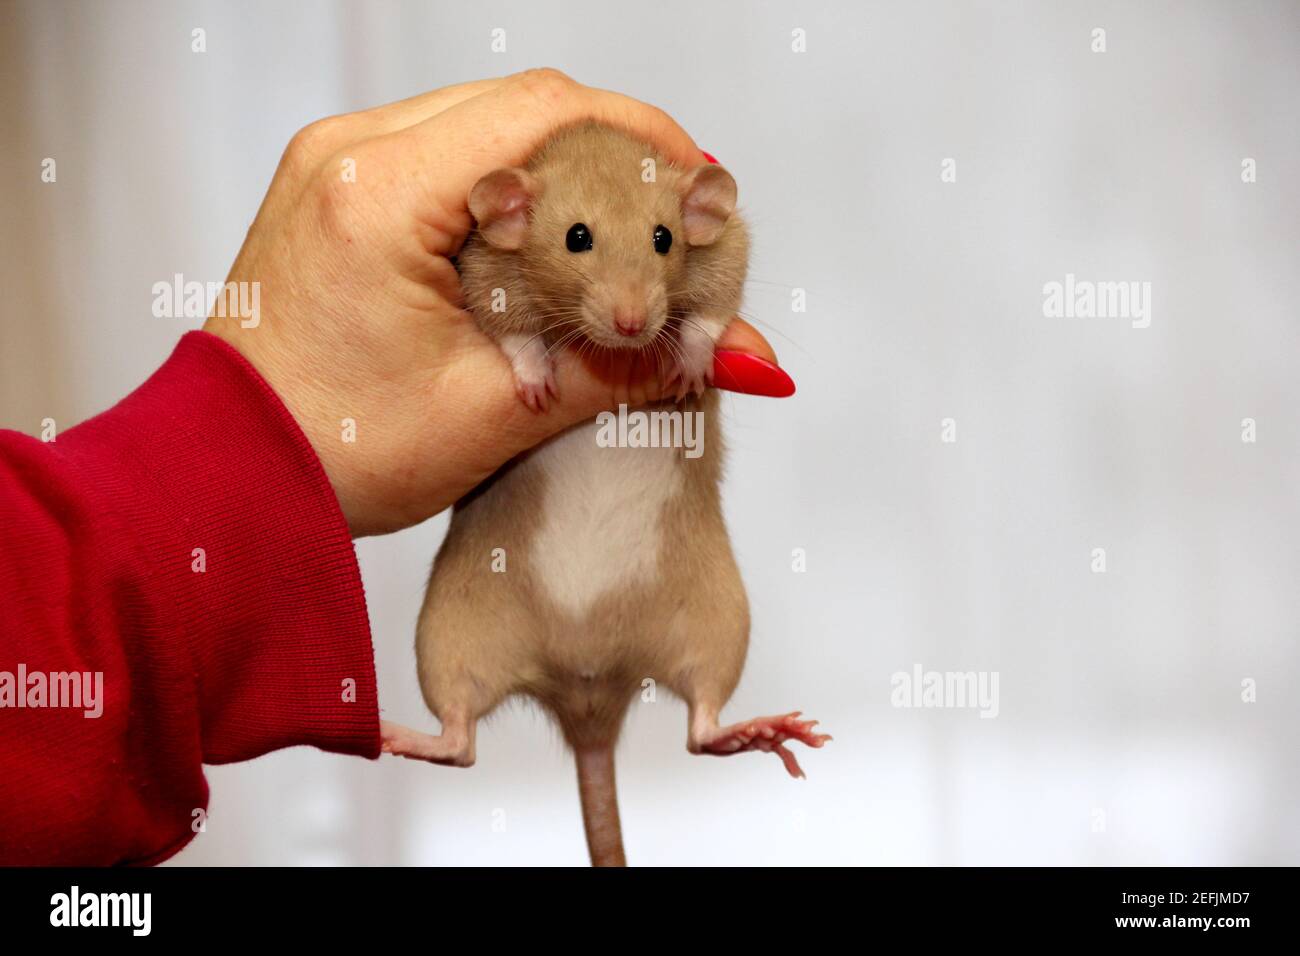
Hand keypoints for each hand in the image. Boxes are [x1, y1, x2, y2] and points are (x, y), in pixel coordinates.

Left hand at [203, 70, 784, 536]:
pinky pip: (442, 152)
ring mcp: (334, 164)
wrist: (232, 475)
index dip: (639, 137)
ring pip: (482, 123)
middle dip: (608, 153)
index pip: (542, 114)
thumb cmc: (336, 454)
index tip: (697, 182)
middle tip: (669, 213)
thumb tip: (733, 355)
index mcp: (381, 195)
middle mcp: (349, 155)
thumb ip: (624, 369)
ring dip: (558, 167)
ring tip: (618, 228)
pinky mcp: (333, 189)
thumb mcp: (499, 413)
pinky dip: (507, 184)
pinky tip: (546, 238)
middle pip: (518, 107)